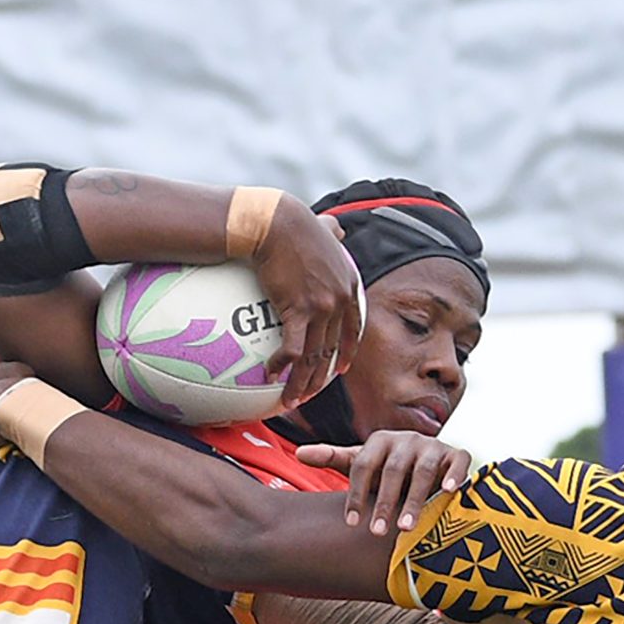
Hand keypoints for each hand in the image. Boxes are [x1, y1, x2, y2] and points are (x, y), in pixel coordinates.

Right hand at [253, 205, 363, 410]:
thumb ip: (331, 232)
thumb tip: (336, 227)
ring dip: (300, 383)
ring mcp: (322, 307)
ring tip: (290, 400)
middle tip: (309, 395)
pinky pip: (292, 348)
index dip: (346, 352)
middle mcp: (340, 300)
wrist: (277, 223)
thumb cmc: (294, 223)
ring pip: (313, 356)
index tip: (339, 371)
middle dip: (320, 378)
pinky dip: (281, 365)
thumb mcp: (322, 228)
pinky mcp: (299, 310)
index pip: (353, 329)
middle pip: (332, 349)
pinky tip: (270, 374)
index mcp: (348, 285)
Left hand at [296, 433, 474, 534]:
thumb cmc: (389, 469)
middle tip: (376, 532)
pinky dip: (454, 476)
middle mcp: (405, 440)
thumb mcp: (363, 462)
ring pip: (423, 471)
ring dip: (414, 499)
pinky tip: (448, 493)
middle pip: (393, 471)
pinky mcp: (455, 454)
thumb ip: (333, 458)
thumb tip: (299, 453)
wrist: (429, 461)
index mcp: (379, 441)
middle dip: (384, 503)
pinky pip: (456, 462)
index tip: (352, 523)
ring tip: (406, 528)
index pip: (363, 466)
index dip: (357, 494)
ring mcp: (432, 446)